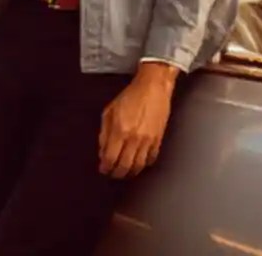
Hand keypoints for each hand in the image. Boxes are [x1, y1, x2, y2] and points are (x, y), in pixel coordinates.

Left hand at [98, 63, 178, 178]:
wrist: (153, 87)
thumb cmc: (131, 96)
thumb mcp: (109, 111)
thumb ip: (104, 133)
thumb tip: (102, 150)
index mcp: (120, 130)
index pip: (110, 158)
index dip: (105, 167)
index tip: (103, 169)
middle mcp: (134, 138)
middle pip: (124, 166)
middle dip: (116, 174)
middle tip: (113, 174)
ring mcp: (148, 140)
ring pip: (138, 166)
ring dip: (130, 172)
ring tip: (125, 172)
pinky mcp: (158, 139)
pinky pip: (151, 159)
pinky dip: (144, 164)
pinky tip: (139, 162)